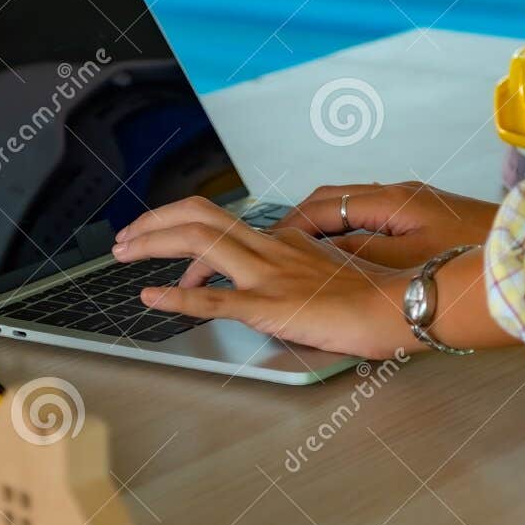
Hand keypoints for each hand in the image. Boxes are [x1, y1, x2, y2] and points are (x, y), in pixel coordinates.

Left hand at [111, 197, 418, 358]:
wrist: (401, 306)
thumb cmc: (378, 297)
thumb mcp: (334, 272)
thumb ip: (303, 271)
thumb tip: (284, 281)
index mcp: (284, 241)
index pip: (220, 222)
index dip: (180, 227)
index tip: (161, 241)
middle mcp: (270, 250)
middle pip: (198, 217)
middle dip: (152, 222)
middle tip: (124, 238)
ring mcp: (267, 276)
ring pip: (196, 243)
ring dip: (151, 243)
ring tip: (123, 253)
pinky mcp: (269, 307)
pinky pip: (212, 300)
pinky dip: (173, 298)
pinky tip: (149, 298)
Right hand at [271, 181, 497, 268]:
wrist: (524, 256)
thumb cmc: (474, 255)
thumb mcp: (404, 262)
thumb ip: (357, 255)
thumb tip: (319, 250)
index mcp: (390, 200)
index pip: (323, 205)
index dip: (291, 225)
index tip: (269, 243)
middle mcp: (399, 194)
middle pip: (334, 200)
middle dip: (303, 223)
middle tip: (278, 248)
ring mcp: (413, 205)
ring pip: (354, 210)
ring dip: (328, 229)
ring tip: (306, 256)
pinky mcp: (427, 219)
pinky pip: (374, 220)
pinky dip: (352, 234)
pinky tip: (350, 258)